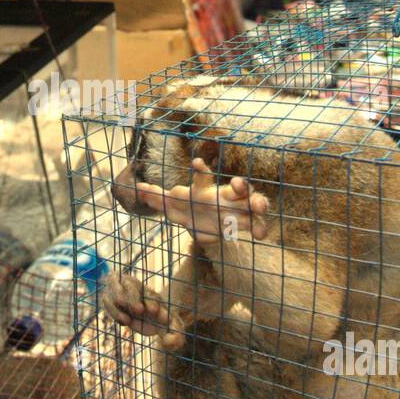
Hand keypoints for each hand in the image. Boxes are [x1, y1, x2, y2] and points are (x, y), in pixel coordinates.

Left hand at [134, 157, 268, 243]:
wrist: (212, 228)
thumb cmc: (195, 212)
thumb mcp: (176, 207)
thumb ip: (160, 199)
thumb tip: (138, 189)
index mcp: (205, 191)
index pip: (203, 178)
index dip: (199, 171)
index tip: (195, 163)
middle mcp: (225, 196)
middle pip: (237, 187)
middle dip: (240, 185)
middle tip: (239, 184)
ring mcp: (238, 209)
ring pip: (253, 202)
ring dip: (257, 202)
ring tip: (260, 206)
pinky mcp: (246, 223)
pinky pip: (256, 224)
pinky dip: (260, 228)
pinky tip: (261, 235)